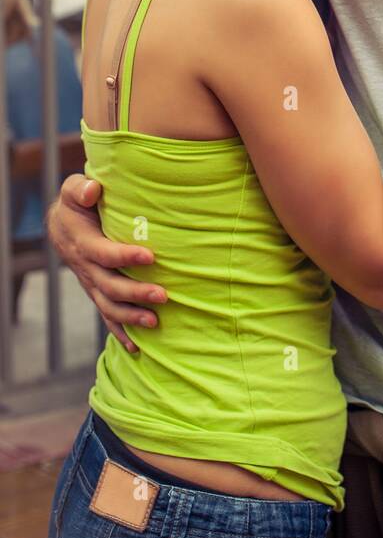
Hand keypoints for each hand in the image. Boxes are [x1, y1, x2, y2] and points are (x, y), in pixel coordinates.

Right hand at [47, 174, 166, 352]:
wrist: (64, 225)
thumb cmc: (78, 203)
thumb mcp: (75, 189)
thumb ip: (81, 188)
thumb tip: (93, 190)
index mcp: (82, 242)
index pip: (103, 253)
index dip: (125, 256)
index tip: (150, 256)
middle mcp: (86, 268)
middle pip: (109, 286)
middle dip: (136, 293)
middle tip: (164, 295)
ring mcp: (92, 284)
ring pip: (109, 306)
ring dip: (131, 316)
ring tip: (155, 322)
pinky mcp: (98, 292)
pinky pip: (107, 316)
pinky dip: (121, 332)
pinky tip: (137, 348)